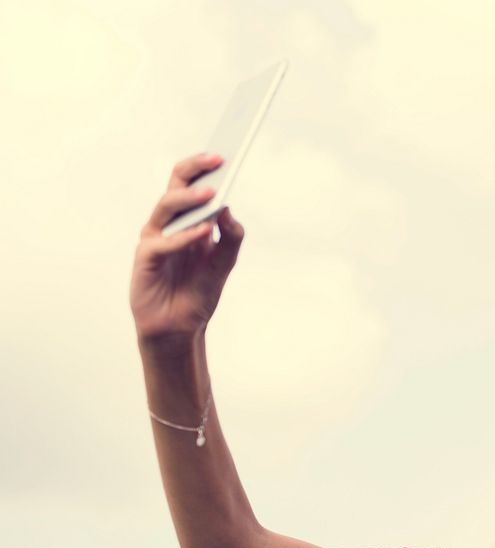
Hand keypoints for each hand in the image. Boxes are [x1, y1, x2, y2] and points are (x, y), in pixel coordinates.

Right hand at [130, 153, 244, 342]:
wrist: (180, 327)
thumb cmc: (198, 291)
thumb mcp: (224, 263)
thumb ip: (230, 237)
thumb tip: (229, 210)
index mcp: (186, 219)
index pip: (191, 184)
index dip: (203, 167)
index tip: (225, 153)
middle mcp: (168, 224)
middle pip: (175, 185)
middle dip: (195, 169)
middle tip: (217, 160)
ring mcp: (155, 239)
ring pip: (167, 208)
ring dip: (189, 199)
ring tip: (212, 194)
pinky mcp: (145, 259)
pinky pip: (164, 243)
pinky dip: (184, 237)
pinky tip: (203, 232)